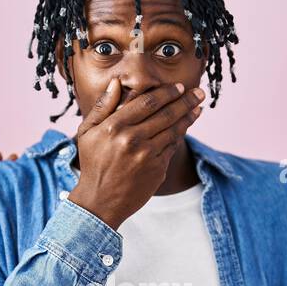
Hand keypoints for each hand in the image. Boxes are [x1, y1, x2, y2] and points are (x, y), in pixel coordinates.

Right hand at [69, 77, 204, 228]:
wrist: (100, 202)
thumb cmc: (93, 164)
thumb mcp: (87, 133)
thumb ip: (102, 107)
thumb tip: (116, 83)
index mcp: (114, 127)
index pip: (147, 102)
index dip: (167, 92)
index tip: (179, 86)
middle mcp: (132, 140)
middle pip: (166, 114)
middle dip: (186, 101)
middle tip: (199, 93)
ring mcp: (146, 156)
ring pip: (173, 130)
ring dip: (189, 117)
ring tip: (198, 108)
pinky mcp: (157, 170)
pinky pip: (172, 148)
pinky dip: (180, 136)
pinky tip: (185, 128)